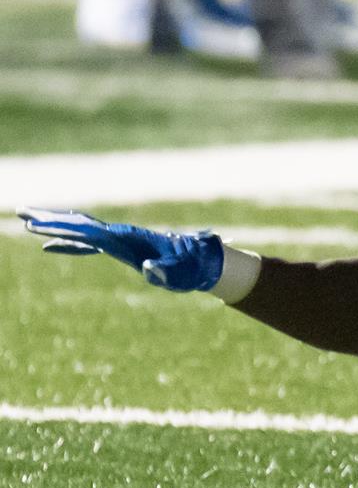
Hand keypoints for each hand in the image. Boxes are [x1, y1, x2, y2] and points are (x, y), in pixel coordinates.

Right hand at [16, 207, 224, 291]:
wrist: (204, 262)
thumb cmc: (193, 269)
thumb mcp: (180, 274)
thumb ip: (164, 273)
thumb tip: (150, 269)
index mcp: (130, 240)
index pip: (91, 233)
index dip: (66, 229)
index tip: (41, 226)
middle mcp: (122, 236)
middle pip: (80, 225)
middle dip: (51, 220)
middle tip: (22, 213)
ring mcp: (121, 240)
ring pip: (82, 231)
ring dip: (55, 227)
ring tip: (27, 222)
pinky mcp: (122, 248)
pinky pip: (90, 245)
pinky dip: (69, 245)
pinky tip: (50, 247)